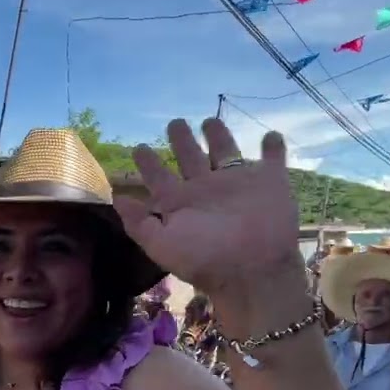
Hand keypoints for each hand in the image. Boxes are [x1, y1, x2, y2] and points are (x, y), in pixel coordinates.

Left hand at [114, 118, 300, 293]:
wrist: (252, 269)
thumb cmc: (204, 257)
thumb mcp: (161, 243)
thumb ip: (139, 222)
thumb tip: (116, 198)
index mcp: (180, 202)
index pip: (159, 178)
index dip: (148, 164)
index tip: (138, 148)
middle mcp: (206, 189)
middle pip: (190, 157)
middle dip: (182, 140)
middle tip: (175, 123)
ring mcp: (237, 184)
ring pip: (225, 151)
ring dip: (219, 136)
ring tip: (209, 121)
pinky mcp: (270, 182)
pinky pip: (273, 159)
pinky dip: (273, 147)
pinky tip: (272, 136)